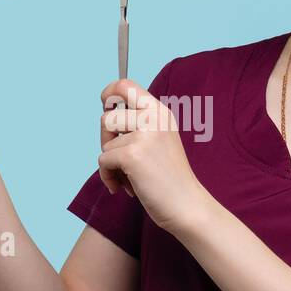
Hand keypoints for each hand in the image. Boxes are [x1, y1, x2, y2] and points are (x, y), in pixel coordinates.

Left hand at [98, 78, 205, 234]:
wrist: (186, 205)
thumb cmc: (169, 178)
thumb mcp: (158, 140)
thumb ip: (139, 124)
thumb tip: (106, 114)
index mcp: (160, 112)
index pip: (125, 85)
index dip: (108, 93)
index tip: (105, 106)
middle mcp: (153, 118)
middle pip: (106, 115)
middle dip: (105, 139)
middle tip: (117, 157)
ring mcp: (143, 135)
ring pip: (105, 143)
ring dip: (109, 163)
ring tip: (126, 176)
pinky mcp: (133, 154)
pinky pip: (103, 161)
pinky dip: (109, 177)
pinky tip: (124, 188)